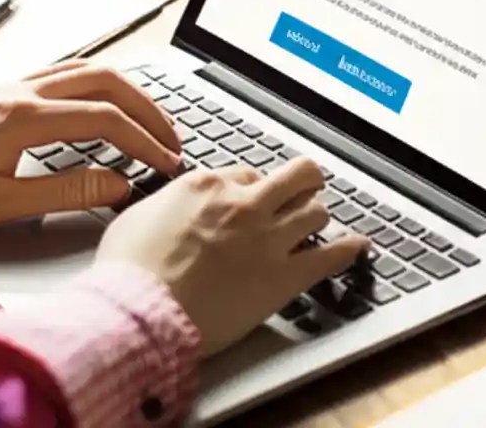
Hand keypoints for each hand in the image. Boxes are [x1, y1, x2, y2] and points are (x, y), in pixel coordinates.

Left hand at [0, 60, 181, 231]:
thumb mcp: (0, 204)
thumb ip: (67, 191)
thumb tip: (120, 183)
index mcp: (22, 118)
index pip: (105, 119)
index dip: (144, 142)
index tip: (167, 166)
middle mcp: (20, 91)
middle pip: (106, 80)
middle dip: (148, 108)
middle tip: (172, 140)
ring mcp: (10, 86)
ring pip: (86, 70)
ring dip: (126, 92)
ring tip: (150, 122)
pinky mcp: (2, 92)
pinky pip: (64, 74)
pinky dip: (98, 86)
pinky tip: (105, 107)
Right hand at [96, 157, 368, 354]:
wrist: (140, 311)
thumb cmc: (128, 273)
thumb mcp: (134, 219)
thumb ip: (163, 206)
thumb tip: (168, 209)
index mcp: (206, 186)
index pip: (246, 174)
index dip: (251, 188)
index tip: (251, 199)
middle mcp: (243, 204)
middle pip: (295, 177)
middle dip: (303, 182)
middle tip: (305, 190)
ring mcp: (268, 238)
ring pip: (315, 211)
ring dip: (317, 216)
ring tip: (320, 222)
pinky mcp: (284, 276)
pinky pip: (331, 255)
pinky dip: (348, 249)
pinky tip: (357, 246)